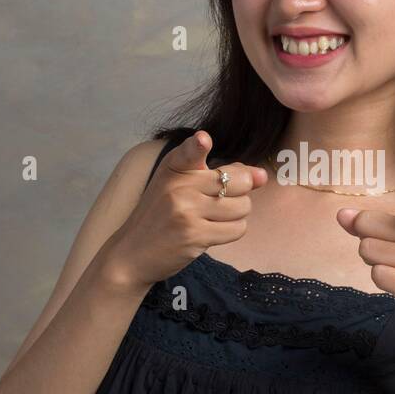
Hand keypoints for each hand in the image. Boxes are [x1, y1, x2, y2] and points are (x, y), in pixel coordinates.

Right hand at [97, 130, 267, 291]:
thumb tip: (262, 176)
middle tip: (220, 202)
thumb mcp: (177, 184)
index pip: (190, 151)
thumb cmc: (161, 215)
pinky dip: (232, 231)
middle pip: (239, 181)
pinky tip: (212, 231)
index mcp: (174, 167)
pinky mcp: (195, 235)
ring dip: (236, 215)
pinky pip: (237, 229)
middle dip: (241, 193)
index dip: (198, 145)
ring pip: (242, 207)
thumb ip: (221, 174)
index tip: (203, 140)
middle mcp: (179, 186)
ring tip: (213, 218)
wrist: (132, 252)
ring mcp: (186, 212)